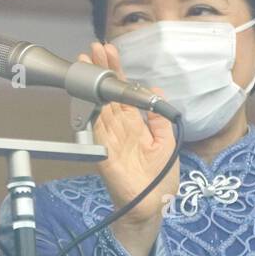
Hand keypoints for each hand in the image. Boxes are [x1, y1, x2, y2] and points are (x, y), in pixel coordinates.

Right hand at [79, 43, 177, 255]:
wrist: (154, 206)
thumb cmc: (159, 180)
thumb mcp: (166, 139)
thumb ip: (158, 115)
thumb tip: (154, 90)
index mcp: (133, 126)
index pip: (122, 94)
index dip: (116, 73)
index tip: (110, 53)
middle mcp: (118, 130)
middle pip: (107, 95)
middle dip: (101, 72)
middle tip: (93, 49)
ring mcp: (109, 141)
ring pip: (98, 107)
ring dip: (93, 86)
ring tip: (88, 64)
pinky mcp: (104, 154)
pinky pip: (97, 130)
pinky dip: (92, 112)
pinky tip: (90, 94)